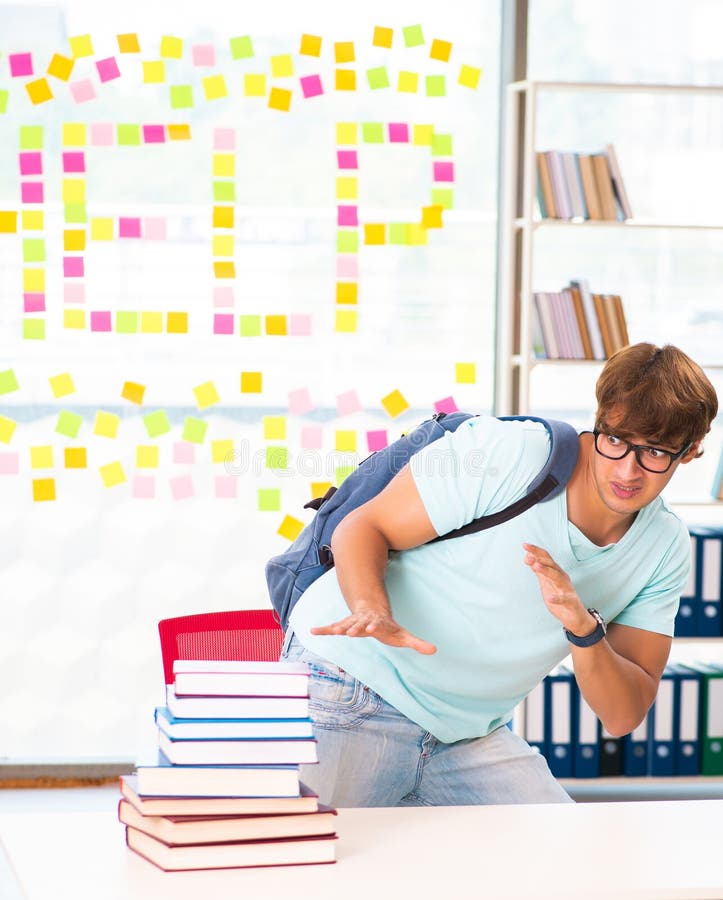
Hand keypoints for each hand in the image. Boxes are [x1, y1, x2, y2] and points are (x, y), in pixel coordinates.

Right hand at [310, 609, 436, 654]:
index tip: (371, 628)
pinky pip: (332, 627)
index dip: (375, 626)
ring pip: (345, 624)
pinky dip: (323, 630)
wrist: (373, 610)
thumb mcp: (403, 636)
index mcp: (378, 623)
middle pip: (359, 624)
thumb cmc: (388, 627)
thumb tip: (434, 650)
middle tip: (349, 632)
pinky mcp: (344, 625)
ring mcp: (353, 622)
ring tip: (331, 631)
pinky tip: (312, 631)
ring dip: (338, 627)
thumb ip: (417, 643)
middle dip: (355, 627)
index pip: (377, 625)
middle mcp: (364, 621)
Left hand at [522, 543, 593, 635]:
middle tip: (527, 553)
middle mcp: (563, 578)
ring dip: (547, 571)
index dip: (536, 551)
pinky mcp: (571, 602)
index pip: (546, 558)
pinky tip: (550, 598)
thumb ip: (539, 571)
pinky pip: (565, 599)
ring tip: (536, 566)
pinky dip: (557, 598)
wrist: (575, 617)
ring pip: (558, 578)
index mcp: (556, 572)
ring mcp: (568, 589)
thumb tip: (528, 557)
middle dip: (540, 558)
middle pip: (552, 564)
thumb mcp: (546, 583)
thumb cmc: (560, 597)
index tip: (524, 545)